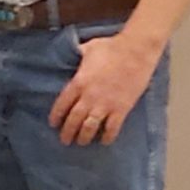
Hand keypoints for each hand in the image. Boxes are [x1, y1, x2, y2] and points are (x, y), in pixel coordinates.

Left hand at [49, 31, 160, 145]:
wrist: (136, 51)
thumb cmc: (112, 47)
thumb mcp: (88, 49)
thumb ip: (78, 55)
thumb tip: (72, 52)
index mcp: (78, 82)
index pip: (62, 104)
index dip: (56, 116)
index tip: (53, 124)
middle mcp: (89, 96)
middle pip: (74, 119)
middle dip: (67, 132)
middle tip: (64, 140)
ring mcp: (105, 104)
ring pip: (90, 126)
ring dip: (84, 137)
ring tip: (81, 142)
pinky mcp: (122, 108)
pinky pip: (112, 127)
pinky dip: (108, 136)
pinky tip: (105, 141)